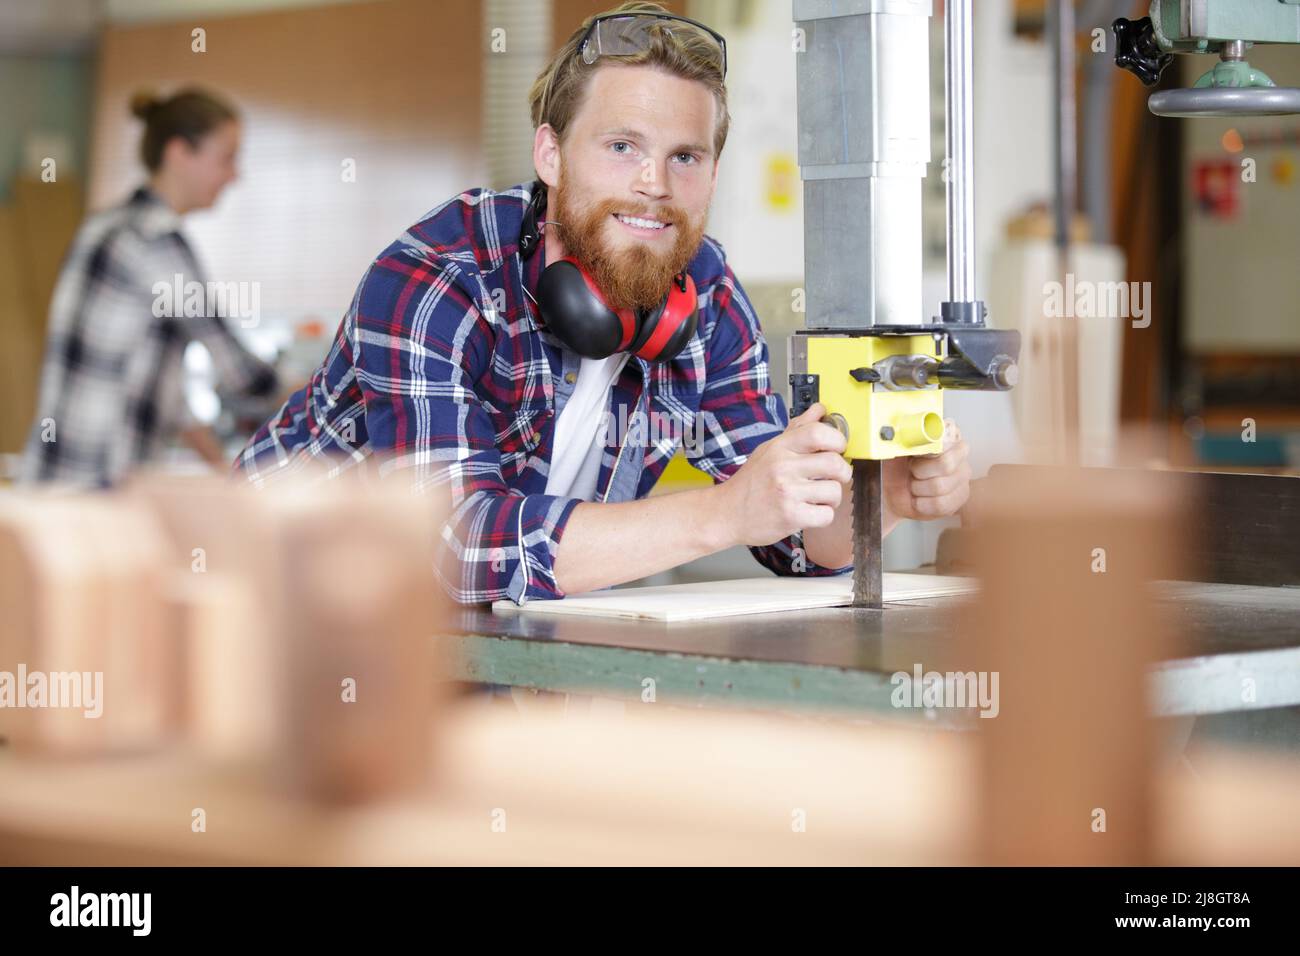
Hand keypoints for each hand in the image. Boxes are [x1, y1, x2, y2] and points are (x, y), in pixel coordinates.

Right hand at [715, 402, 852, 547]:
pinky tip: (810, 512)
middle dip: (842, 473)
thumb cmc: (751, 482)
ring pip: (834, 491)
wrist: (726, 513)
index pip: (819, 433)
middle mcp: (783, 467)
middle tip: (834, 477)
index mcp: (780, 447)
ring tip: (817, 498)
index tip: (837, 449)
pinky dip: (823, 516)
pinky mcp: (791, 516)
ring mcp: (787, 492)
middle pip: (835, 463)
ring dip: (832, 498)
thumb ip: (798, 429)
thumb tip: (819, 409)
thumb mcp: (770, 449)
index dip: (837, 440)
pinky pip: (826, 515)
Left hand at [882, 418, 970, 520]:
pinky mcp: (958, 499)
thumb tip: (910, 431)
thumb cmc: (896, 467)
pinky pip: (940, 504)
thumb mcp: (896, 447)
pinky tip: (918, 498)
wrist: (889, 492)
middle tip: (911, 470)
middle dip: (919, 470)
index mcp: (946, 435)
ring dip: (917, 488)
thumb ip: (907, 436)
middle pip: (945, 464)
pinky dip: (921, 504)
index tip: (912, 455)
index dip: (925, 450)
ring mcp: (962, 478)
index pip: (944, 440)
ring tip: (914, 484)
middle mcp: (959, 455)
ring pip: (940, 486)